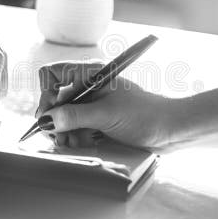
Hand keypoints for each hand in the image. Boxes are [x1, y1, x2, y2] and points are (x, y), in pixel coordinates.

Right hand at [36, 61, 172, 147]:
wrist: (171, 129)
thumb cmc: (145, 114)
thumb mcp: (107, 115)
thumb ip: (75, 116)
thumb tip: (46, 119)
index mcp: (90, 74)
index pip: (53, 74)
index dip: (47, 93)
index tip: (52, 113)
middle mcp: (88, 87)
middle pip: (54, 99)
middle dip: (53, 118)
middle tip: (57, 136)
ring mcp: (92, 105)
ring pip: (62, 117)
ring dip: (63, 132)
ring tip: (71, 143)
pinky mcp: (97, 122)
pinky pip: (74, 129)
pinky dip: (74, 138)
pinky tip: (81, 144)